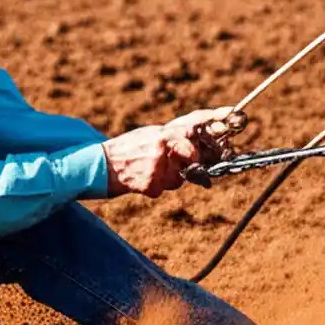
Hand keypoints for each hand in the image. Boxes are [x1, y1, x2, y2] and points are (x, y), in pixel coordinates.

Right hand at [102, 107, 237, 196]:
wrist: (104, 163)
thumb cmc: (130, 148)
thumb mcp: (150, 135)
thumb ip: (173, 140)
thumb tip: (199, 149)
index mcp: (163, 134)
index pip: (191, 137)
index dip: (208, 143)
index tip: (221, 146)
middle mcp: (161, 149)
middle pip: (191, 161)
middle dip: (191, 166)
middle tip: (185, 167)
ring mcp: (156, 168)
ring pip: (177, 179)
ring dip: (169, 179)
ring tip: (149, 170)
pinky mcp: (150, 185)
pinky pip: (162, 189)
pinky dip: (154, 187)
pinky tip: (141, 180)